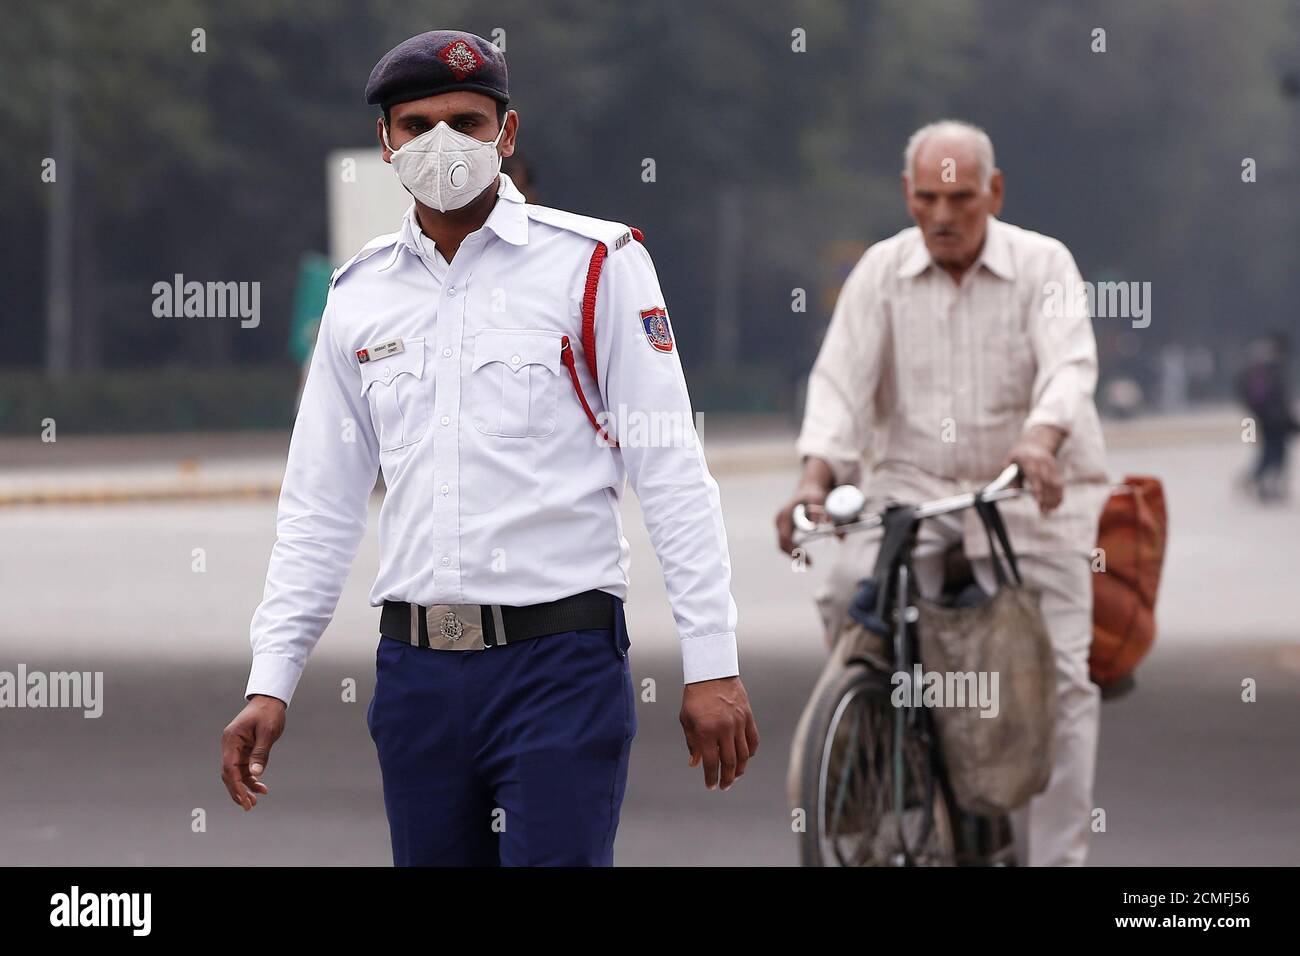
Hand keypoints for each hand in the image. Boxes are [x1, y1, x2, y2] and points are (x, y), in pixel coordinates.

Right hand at [220, 695, 285, 810]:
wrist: (270, 701)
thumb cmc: (268, 713)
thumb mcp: (267, 732)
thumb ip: (261, 753)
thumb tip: (256, 774)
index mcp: (231, 739)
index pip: (229, 767)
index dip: (235, 785)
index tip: (244, 798)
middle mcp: (230, 745)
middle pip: (229, 774)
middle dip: (237, 791)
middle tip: (249, 806)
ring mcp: (236, 748)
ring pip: (236, 773)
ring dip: (244, 787)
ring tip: (255, 801)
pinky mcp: (243, 751)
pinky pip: (244, 768)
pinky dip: (251, 779)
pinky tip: (261, 788)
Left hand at [680, 676, 758, 790]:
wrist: (711, 672)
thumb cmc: (695, 696)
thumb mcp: (686, 719)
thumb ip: (692, 743)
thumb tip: (694, 763)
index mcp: (706, 731)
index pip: (710, 762)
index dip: (710, 777)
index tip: (710, 786)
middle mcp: (724, 729)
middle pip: (729, 762)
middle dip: (726, 778)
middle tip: (724, 786)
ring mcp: (738, 723)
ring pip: (744, 754)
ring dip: (740, 769)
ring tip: (734, 776)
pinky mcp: (747, 717)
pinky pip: (753, 740)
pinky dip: (751, 752)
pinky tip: (746, 758)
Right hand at [775, 485, 827, 557]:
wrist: (809, 488)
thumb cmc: (815, 495)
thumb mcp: (821, 504)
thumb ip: (825, 516)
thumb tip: (834, 534)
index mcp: (786, 514)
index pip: (785, 539)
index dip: (796, 551)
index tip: (809, 560)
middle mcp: (780, 519)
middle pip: (782, 544)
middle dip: (794, 556)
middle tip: (809, 564)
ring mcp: (780, 522)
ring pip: (783, 544)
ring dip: (794, 554)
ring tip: (808, 562)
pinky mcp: (783, 526)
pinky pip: (785, 541)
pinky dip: (794, 549)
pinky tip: (804, 555)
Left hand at [1002, 425, 1065, 513]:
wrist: (1034, 442)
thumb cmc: (1018, 456)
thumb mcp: (1009, 463)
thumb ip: (1010, 479)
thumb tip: (1015, 495)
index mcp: (1028, 460)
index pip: (1035, 476)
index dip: (1038, 489)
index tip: (1038, 501)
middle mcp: (1042, 462)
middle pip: (1047, 482)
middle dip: (1046, 498)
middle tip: (1044, 512)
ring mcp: (1051, 465)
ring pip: (1056, 484)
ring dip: (1054, 499)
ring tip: (1049, 511)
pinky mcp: (1056, 469)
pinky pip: (1060, 484)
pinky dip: (1059, 495)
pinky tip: (1055, 505)